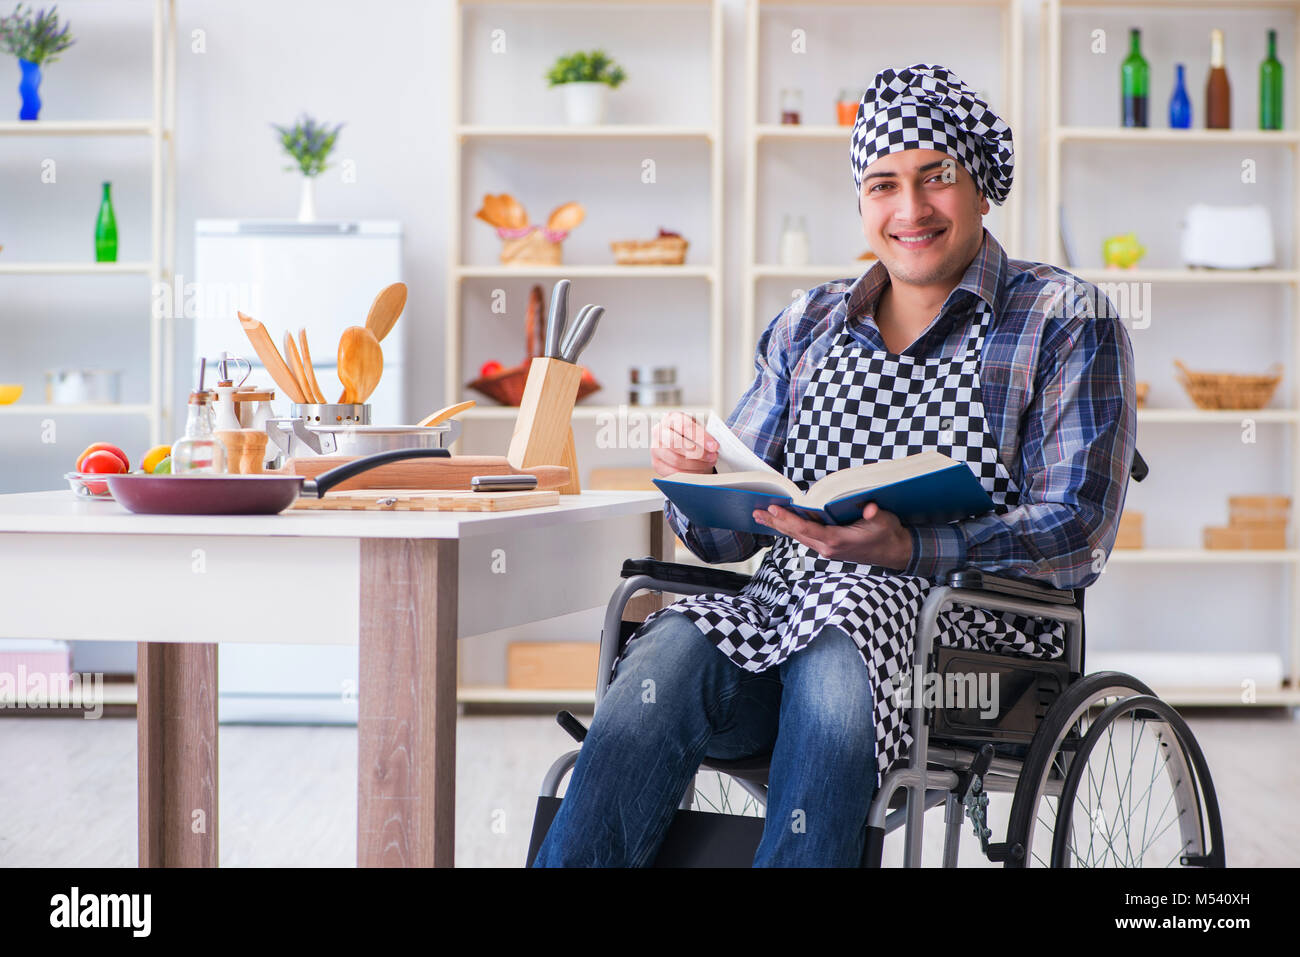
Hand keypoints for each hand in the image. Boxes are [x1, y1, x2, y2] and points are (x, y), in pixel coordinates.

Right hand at [651, 411, 717, 476]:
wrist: (680, 442)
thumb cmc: (690, 435)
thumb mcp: (698, 429)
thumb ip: (704, 435)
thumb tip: (713, 446)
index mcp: (671, 418)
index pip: (685, 426)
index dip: (701, 437)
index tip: (714, 446)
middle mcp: (659, 431)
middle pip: (676, 442)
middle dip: (698, 452)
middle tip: (712, 457)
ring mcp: (655, 448)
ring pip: (676, 460)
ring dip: (696, 464)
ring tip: (708, 463)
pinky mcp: (656, 463)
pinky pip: (673, 472)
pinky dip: (689, 473)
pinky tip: (699, 470)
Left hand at [752, 502, 912, 569]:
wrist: (895, 552)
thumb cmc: (888, 535)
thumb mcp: (884, 521)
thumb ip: (875, 514)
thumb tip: (869, 508)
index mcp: (837, 541)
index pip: (807, 529)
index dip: (788, 519)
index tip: (773, 508)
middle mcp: (828, 548)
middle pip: (796, 534)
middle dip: (776, 522)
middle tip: (756, 512)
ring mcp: (827, 549)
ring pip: (798, 536)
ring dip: (780, 526)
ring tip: (761, 516)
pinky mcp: (828, 547)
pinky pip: (804, 537)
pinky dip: (791, 529)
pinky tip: (781, 522)